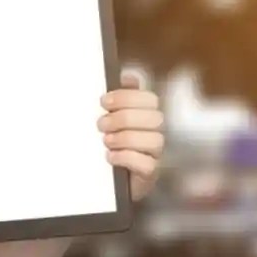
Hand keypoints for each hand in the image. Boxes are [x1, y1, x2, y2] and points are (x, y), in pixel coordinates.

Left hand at [99, 72, 164, 201]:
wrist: (104, 180)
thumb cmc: (109, 143)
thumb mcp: (110, 119)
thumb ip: (119, 99)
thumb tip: (126, 76)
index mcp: (147, 115)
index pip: (149, 99)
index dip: (127, 97)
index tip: (104, 102)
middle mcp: (155, 133)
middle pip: (153, 118)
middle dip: (123, 118)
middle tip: (101, 124)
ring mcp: (155, 155)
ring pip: (154, 140)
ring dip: (125, 138)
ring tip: (106, 141)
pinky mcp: (149, 174)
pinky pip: (148, 164)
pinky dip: (126, 158)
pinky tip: (110, 157)